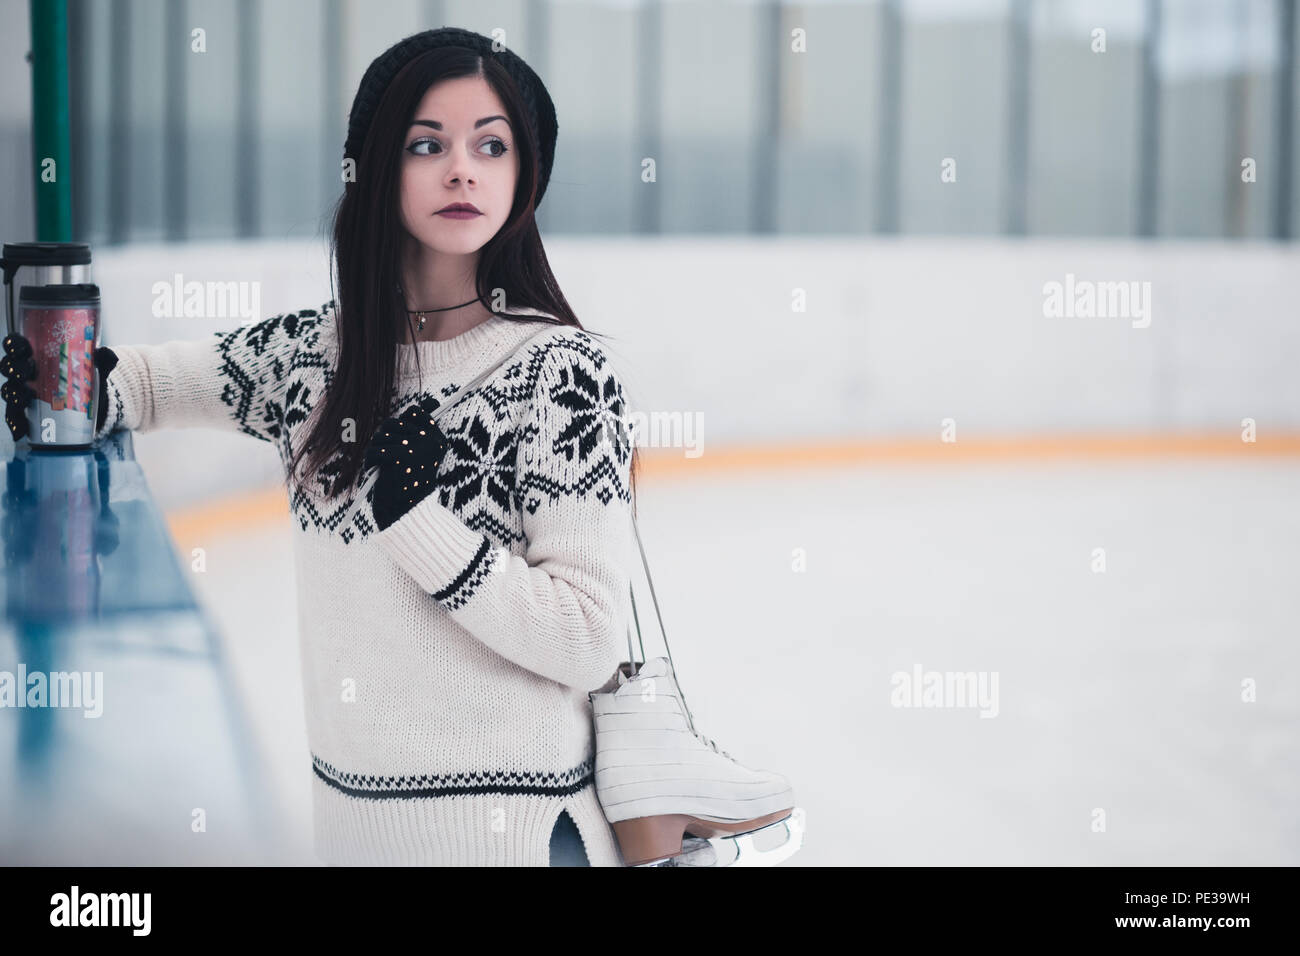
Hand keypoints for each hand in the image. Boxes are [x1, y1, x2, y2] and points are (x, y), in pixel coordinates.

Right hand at [1, 333, 118, 440]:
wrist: (91, 402)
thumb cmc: (84, 377)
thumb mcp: (94, 367)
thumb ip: (101, 360)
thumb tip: (110, 355)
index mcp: (36, 355)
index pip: (17, 345)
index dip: (14, 344)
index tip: (24, 348)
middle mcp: (25, 372)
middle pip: (9, 367)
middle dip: (14, 369)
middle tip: (25, 373)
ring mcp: (24, 392)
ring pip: (10, 391)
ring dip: (12, 395)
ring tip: (22, 400)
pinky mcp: (28, 412)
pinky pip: (16, 416)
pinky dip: (16, 423)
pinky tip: (21, 430)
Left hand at [365, 395, 450, 530]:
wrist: (407, 514)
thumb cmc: (410, 484)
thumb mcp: (423, 453)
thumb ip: (422, 429)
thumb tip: (431, 401)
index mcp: (438, 439)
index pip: (416, 411)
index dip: (403, 424)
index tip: (403, 444)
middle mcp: (431, 440)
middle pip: (394, 421)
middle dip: (384, 439)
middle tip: (389, 459)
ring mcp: (416, 447)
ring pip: (381, 434)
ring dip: (376, 450)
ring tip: (382, 467)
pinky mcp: (400, 456)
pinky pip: (374, 450)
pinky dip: (370, 462)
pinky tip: (376, 473)